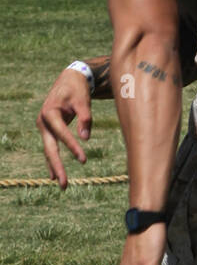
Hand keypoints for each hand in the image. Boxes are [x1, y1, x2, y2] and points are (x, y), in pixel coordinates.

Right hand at [36, 69, 91, 188]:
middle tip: (65, 184)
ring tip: (63, 185)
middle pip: (50, 148)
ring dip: (55, 167)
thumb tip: (85, 138)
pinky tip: (53, 175)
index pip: (62, 134)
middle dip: (58, 167)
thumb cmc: (77, 89)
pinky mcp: (49, 130)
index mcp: (49, 113)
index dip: (72, 147)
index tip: (83, 160)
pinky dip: (53, 161)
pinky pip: (51, 148)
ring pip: (49, 150)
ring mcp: (44, 127)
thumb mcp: (83, 100)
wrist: (69, 79)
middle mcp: (43, 121)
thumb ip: (85, 118)